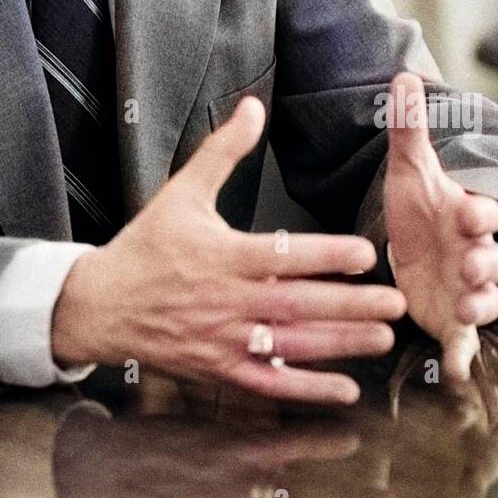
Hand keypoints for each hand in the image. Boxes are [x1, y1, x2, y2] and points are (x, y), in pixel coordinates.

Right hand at [52, 95, 406, 404]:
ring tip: (382, 339)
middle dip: (351, 306)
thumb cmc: (146, 247)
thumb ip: (223, 150)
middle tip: (395, 304)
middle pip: (300, 305)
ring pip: (293, 346)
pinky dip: (307, 390)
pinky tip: (343, 389)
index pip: (284, 255)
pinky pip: (270, 384)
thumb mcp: (182, 191)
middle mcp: (229, 301)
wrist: (103, 303)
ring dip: (341, 345)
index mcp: (224, 256)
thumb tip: (252, 108)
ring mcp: (225, 340)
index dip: (327, 255)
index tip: (365, 255)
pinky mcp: (220, 369)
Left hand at [383, 71, 497, 382]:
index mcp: (466, 217)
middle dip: (484, 262)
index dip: (479, 214)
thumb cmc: (419, 209)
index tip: (468, 211)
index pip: (483, 213)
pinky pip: (463, 343)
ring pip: (485, 300)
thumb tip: (405, 76)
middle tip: (468, 263)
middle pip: (493, 260)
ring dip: (480, 303)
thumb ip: (409, 128)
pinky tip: (454, 371)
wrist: (414, 247)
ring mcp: (466, 290)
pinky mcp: (452, 321)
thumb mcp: (409, 169)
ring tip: (467, 306)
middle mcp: (473, 254)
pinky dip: (461, 358)